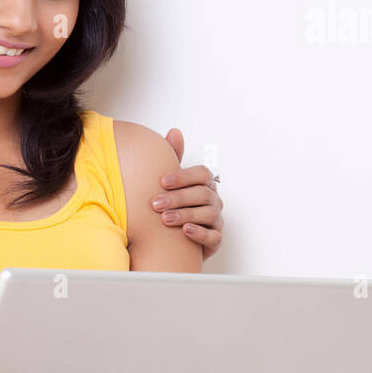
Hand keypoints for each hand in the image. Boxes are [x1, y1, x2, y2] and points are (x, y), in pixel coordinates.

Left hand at [158, 128, 223, 259]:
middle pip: (203, 194)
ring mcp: (216, 221)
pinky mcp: (215, 240)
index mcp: (204, 184)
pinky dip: (199, 233)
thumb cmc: (175, 206)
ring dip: (185, 215)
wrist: (172, 239)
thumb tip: (174, 132)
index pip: (202, 174)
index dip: (184, 176)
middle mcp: (213, 201)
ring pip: (208, 214)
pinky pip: (213, 237)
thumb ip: (174, 157)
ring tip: (165, 219)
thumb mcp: (171, 183)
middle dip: (178, 198)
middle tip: (155, 204)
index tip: (162, 181)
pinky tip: (185, 231)